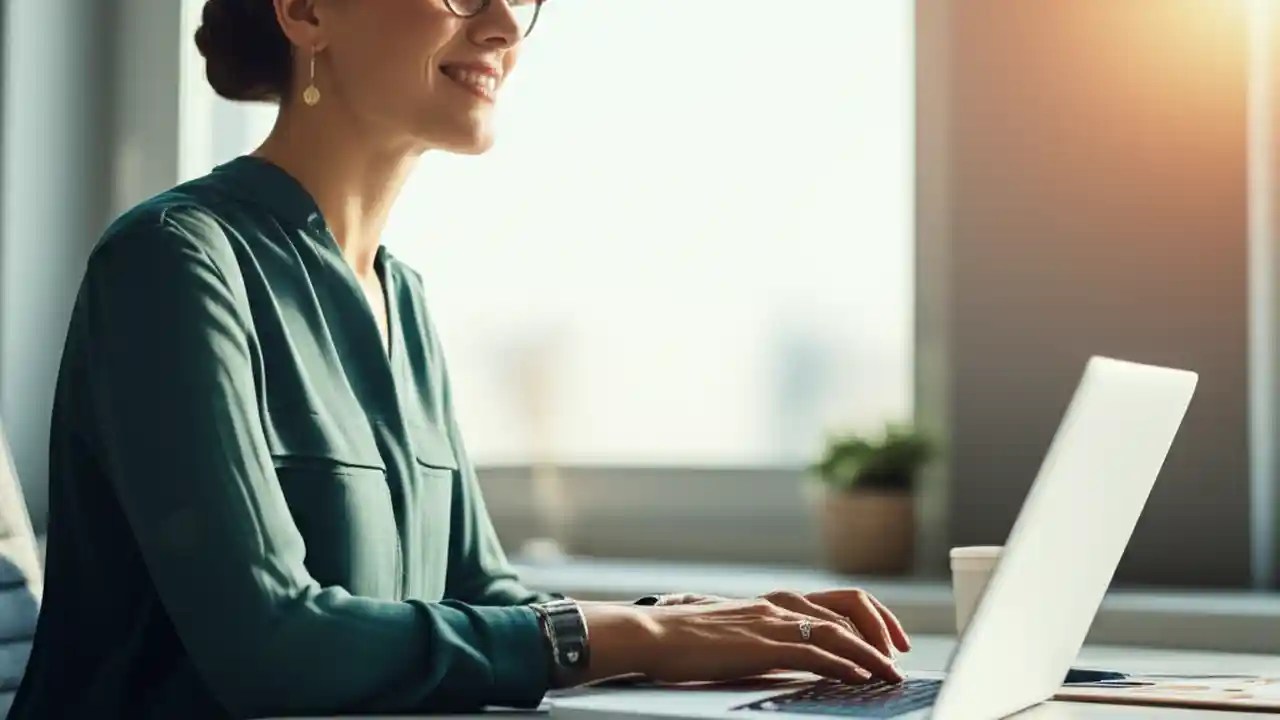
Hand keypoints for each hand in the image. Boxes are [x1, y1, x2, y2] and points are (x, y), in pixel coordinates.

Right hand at [648, 589, 911, 658]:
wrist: (654, 635)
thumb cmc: (681, 640)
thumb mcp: (731, 636)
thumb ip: (759, 641)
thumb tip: (780, 658)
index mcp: (772, 604)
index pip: (834, 602)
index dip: (867, 618)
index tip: (886, 640)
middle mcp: (778, 607)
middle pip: (846, 608)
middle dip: (881, 630)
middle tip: (899, 656)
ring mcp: (772, 623)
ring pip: (837, 632)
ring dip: (870, 653)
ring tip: (891, 673)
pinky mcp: (764, 644)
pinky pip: (814, 652)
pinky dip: (843, 664)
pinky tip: (860, 677)